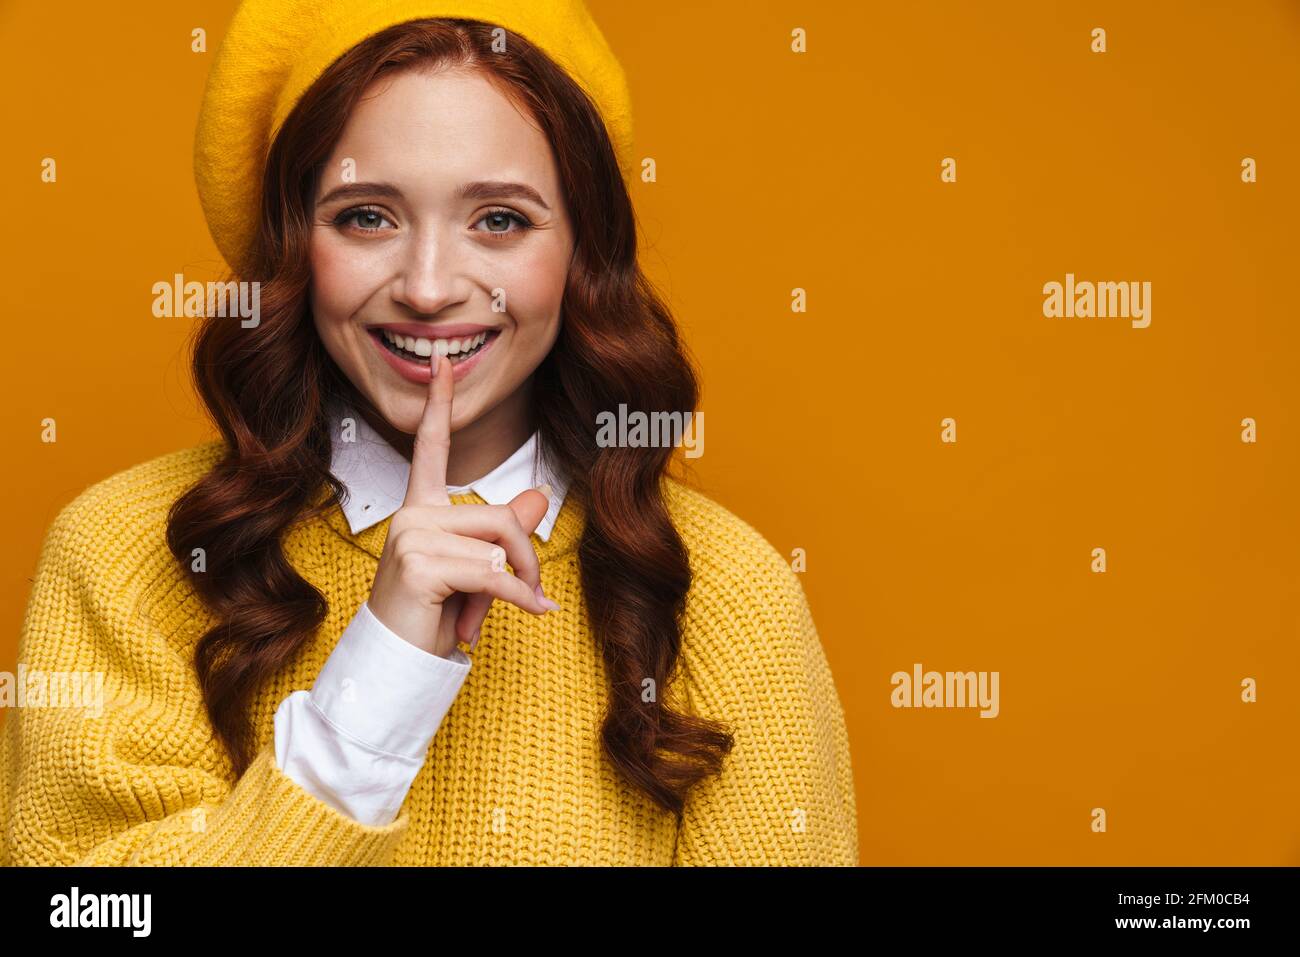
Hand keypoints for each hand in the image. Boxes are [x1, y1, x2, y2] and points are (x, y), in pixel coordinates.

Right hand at [366, 354, 559, 657]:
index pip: (431, 447)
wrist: (399, 664)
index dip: (439, 404)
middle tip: (528, 593)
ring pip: (499, 545)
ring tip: (500, 611)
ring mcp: (411, 538)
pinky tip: (533, 611)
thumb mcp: (477, 570)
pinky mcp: (419, 566)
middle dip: (526, 557)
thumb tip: (539, 497)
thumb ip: (506, 533)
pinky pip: (493, 572)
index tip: (443, 362)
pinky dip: (519, 596)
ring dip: (517, 583)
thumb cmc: (433, 616)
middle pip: (498, 515)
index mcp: (420, 510)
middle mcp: (411, 516)